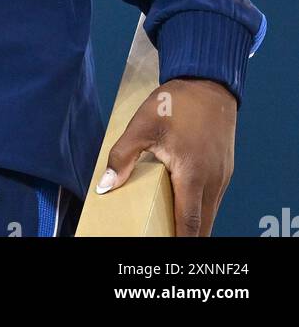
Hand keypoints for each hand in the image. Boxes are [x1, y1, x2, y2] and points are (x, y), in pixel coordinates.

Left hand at [96, 78, 236, 236]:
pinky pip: (214, 199)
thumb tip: (106, 185)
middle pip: (202, 225)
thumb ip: (123, 156)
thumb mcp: (142, 125)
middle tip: (164, 240)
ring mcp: (222, 176)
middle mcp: (213, 181)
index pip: (188, 222)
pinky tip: (185, 207)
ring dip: (194, 225)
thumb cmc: (176, 103)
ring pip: (210, 213)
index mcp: (192, 174)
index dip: (179, 242)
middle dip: (186, 238)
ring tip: (171, 230)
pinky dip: (201, 210)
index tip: (166, 250)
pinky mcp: (225, 170)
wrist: (208, 81)